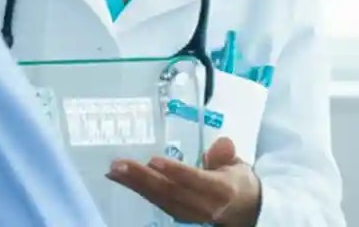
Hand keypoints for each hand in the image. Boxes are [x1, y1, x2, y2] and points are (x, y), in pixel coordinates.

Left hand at [106, 137, 261, 225]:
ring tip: (113, 170)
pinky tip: (122, 179)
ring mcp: (188, 214)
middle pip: (170, 192)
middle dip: (142, 178)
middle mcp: (202, 206)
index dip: (175, 171)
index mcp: (221, 190)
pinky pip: (156, 202)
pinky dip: (137, 190)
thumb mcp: (239, 167)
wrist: (244, 213)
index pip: (195, 180)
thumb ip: (227, 156)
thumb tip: (222, 144)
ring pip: (159, 199)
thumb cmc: (238, 182)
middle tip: (119, 165)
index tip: (154, 160)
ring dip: (134, 184)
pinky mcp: (177, 214)